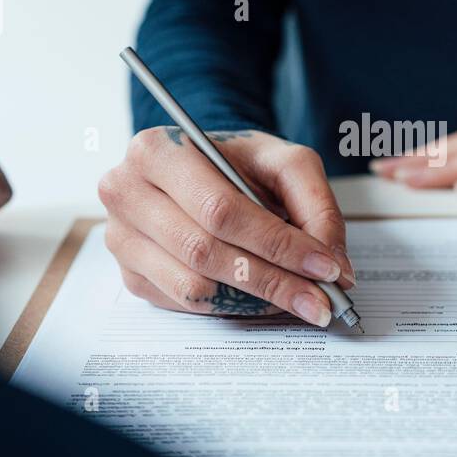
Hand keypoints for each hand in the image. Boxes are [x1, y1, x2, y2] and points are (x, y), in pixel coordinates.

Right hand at [97, 128, 355, 325]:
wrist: (200, 168)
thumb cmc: (238, 163)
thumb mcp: (283, 163)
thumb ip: (316, 206)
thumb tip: (335, 267)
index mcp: (158, 151)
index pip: (221, 209)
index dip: (277, 243)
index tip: (326, 268)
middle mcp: (126, 192)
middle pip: (204, 250)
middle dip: (274, 280)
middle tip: (322, 299)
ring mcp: (121, 238)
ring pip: (193, 285)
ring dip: (255, 300)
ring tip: (299, 298)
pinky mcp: (130, 275)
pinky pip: (184, 303)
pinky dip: (229, 305)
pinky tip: (261, 296)